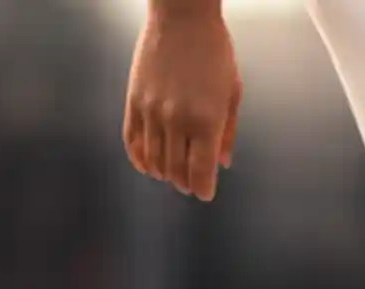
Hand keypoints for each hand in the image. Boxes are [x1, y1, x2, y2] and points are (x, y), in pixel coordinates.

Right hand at [123, 9, 241, 200]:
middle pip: (177, 170)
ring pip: (154, 159)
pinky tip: (147, 165)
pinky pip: (132, 140)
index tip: (205, 194)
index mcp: (206, 121)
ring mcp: (152, 112)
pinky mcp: (133, 101)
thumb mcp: (232, 93)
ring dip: (164, 173)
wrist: (182, 18)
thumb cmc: (215, 52)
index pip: (201, 171)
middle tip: (190, 185)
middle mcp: (177, 121)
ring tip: (172, 176)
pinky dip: (139, 158)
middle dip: (185, 183)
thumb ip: (227, 131)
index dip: (203, 188)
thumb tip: (223, 163)